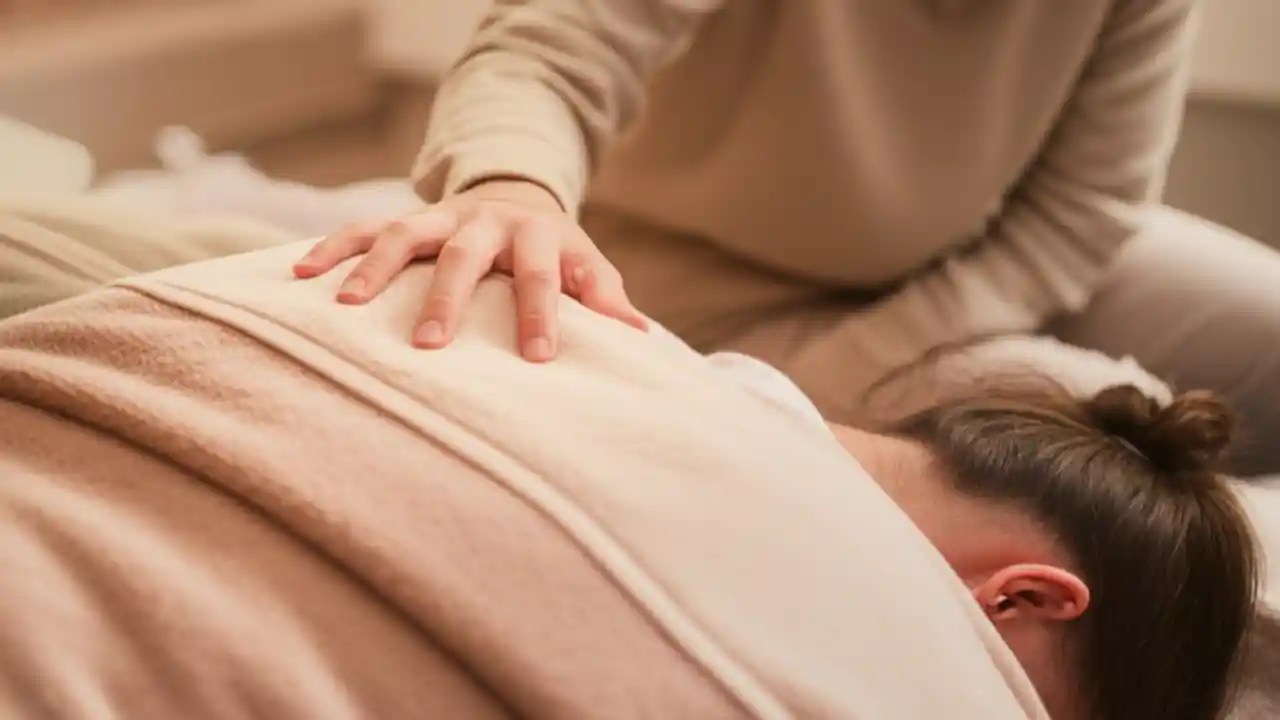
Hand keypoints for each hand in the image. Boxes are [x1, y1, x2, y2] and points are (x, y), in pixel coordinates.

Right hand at [293, 179, 646, 361]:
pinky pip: (363, 227)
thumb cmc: (556, 250)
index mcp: (536, 234)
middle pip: (462, 253)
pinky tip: (300, 273)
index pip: (542, 275)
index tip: (539, 357)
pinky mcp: (407, 218)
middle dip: (445, 297)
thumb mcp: (588, 266)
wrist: (518, 193)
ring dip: (373, 267)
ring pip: (403, 234)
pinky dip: (331, 247)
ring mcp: (440, 216)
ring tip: (349, 306)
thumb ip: (606, 298)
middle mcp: (484, 220)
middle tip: (428, 344)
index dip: (541, 313)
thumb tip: (642, 338)